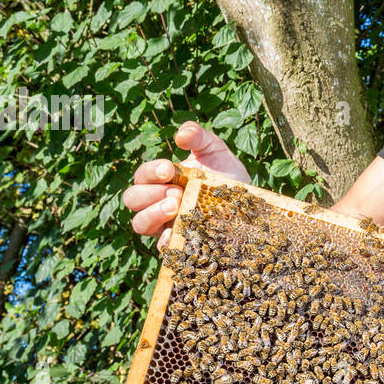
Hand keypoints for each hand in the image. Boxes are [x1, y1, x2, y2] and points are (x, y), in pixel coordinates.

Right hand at [124, 120, 250, 250]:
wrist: (250, 206)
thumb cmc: (228, 177)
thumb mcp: (216, 152)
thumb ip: (198, 137)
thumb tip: (180, 135)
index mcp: (161, 180)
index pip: (142, 176)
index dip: (150, 172)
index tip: (169, 169)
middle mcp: (157, 203)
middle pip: (132, 199)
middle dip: (149, 193)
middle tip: (175, 192)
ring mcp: (166, 226)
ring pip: (140, 224)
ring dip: (152, 214)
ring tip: (175, 207)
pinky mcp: (180, 245)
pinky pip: (163, 248)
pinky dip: (166, 241)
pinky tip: (177, 233)